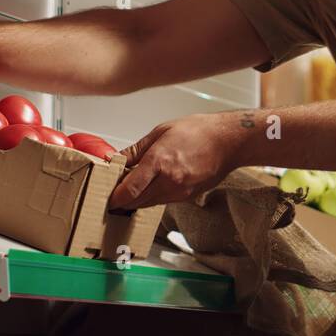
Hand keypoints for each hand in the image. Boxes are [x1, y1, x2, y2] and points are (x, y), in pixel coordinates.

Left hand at [109, 113, 241, 209]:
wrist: (229, 141)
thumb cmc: (199, 131)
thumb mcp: (161, 132)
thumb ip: (136, 150)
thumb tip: (115, 158)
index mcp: (160, 161)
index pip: (129, 190)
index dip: (114, 197)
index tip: (107, 196)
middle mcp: (170, 180)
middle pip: (136, 202)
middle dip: (123, 200)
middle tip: (114, 192)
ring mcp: (180, 191)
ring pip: (149, 204)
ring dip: (137, 199)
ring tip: (132, 187)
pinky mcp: (188, 197)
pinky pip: (163, 201)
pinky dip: (153, 197)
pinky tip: (153, 185)